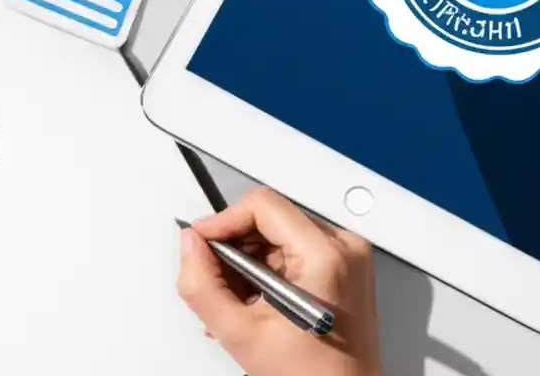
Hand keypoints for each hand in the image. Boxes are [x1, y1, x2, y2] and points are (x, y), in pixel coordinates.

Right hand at [178, 187, 382, 375]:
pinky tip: (256, 301)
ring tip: (237, 300)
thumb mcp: (240, 334)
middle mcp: (344, 247)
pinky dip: (269, 269)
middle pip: (271, 217)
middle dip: (235, 246)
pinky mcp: (346, 266)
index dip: (223, 220)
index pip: (262, 206)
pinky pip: (296, 249)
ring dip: (249, 261)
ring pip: (280, 233)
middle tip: (215, 280)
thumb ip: (203, 285)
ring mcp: (348, 256)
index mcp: (325, 256)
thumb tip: (191, 246)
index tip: (202, 241)